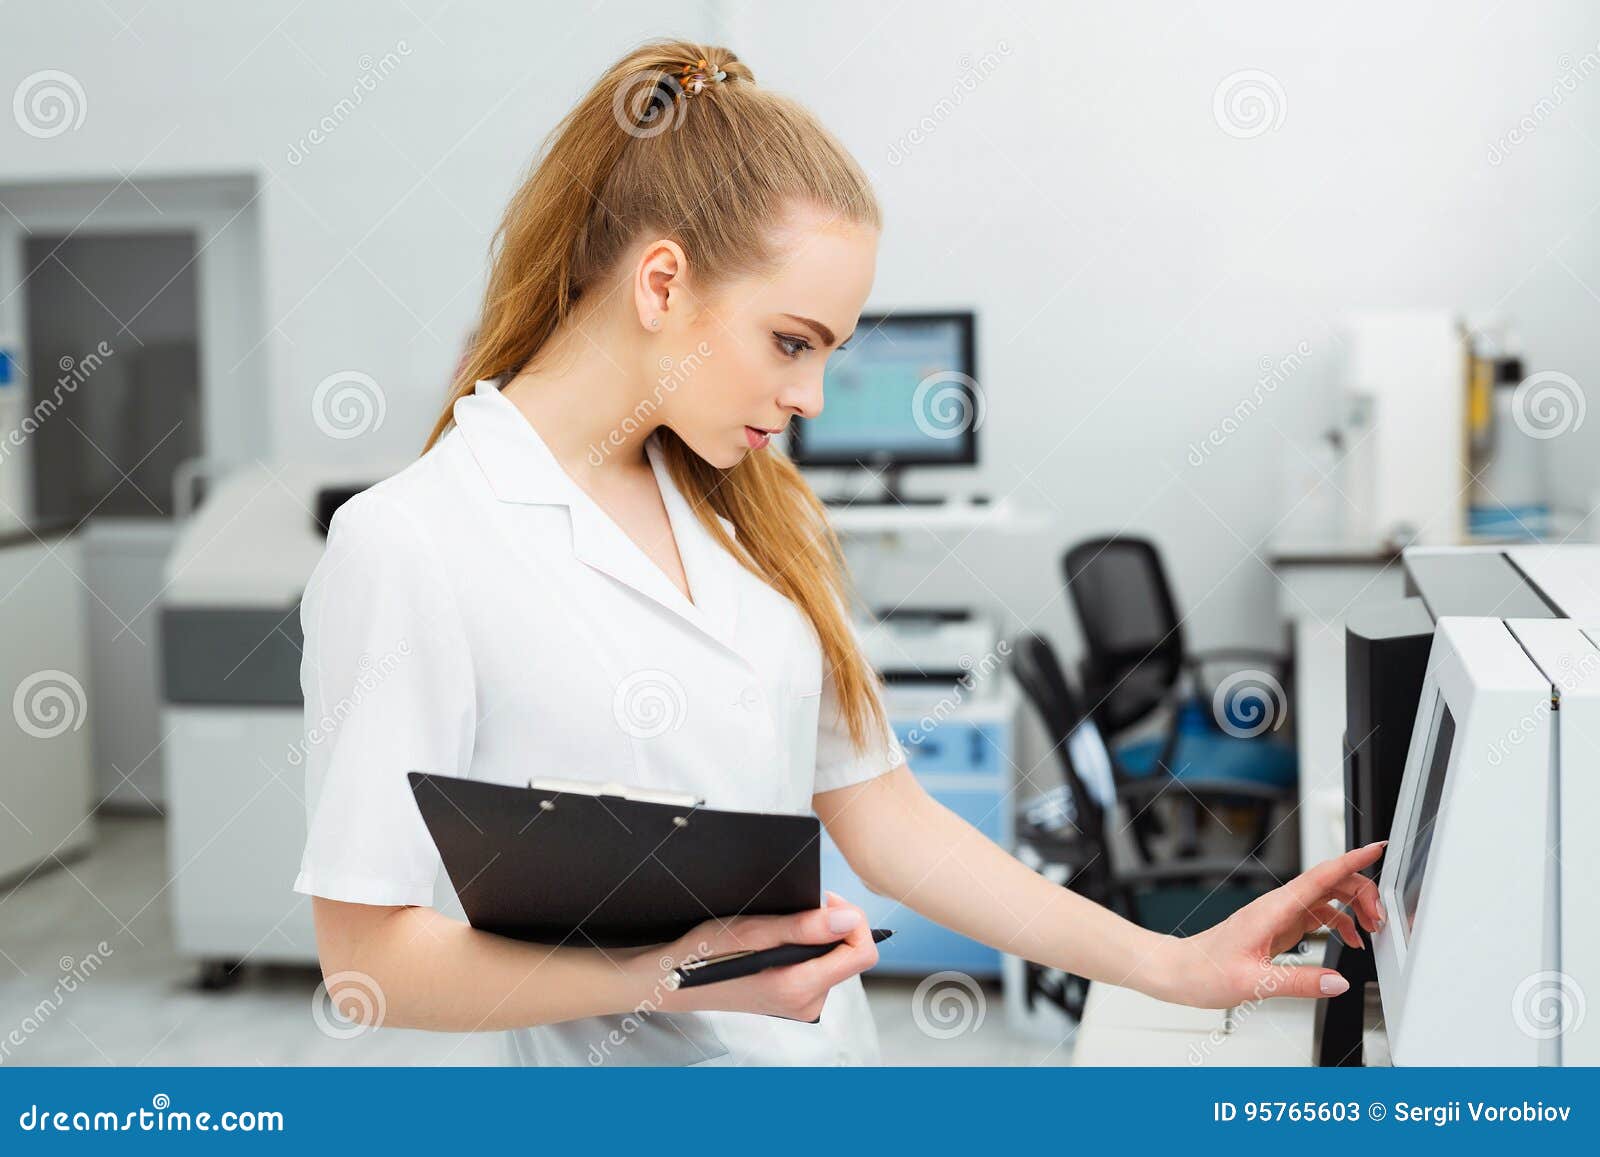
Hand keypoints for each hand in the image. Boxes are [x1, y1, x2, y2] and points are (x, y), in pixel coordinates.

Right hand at [629, 891, 879, 1021]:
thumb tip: (848, 919)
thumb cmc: (706, 953)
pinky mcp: (793, 998)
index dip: (852, 919)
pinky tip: (775, 940)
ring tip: (778, 924)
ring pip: (832, 957)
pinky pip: (816, 965)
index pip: (861, 952)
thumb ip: (804, 928)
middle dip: (830, 923)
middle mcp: (806, 1003)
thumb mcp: (752, 930)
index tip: (825, 900)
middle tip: (797, 906)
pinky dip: (804, 945)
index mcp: (799, 988)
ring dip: (814, 933)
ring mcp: (801, 1004)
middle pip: (847, 953)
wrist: (674, 979)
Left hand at [1151, 841, 1387, 1007]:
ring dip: (1352, 908)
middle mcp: (1277, 906)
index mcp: (1273, 909)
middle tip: (1381, 918)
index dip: (1351, 859)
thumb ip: (1300, 982)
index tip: (1376, 848)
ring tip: (1371, 930)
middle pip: (1329, 882)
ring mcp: (1278, 914)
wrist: (1180, 970)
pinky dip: (1338, 922)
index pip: (1320, 876)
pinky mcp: (1278, 926)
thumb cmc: (1205, 970)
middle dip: (1362, 892)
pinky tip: (1347, 940)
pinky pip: (1316, 915)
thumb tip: (1338, 982)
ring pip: (1325, 897)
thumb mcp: (1255, 981)